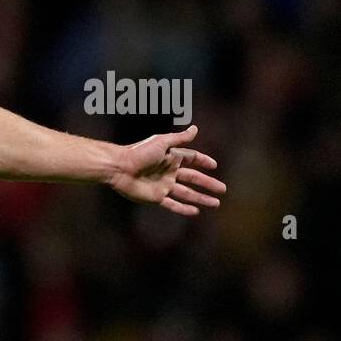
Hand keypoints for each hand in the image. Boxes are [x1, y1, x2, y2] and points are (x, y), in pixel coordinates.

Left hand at [109, 125, 225, 216]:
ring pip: (187, 193)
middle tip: (222, 189)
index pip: (192, 159)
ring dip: (201, 198)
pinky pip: (172, 204)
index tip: (214, 166)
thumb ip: (179, 139)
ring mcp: (163, 185)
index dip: (203, 162)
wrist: (119, 168)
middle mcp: (169, 172)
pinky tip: (195, 212)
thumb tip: (195, 128)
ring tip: (216, 203)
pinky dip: (184, 209)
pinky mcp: (155, 197)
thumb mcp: (162, 142)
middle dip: (208, 184)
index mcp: (171, 157)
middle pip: (193, 179)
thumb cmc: (138, 152)